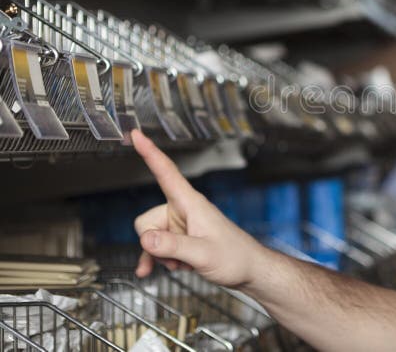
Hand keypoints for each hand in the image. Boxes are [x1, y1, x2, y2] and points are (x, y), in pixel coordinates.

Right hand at [131, 129, 259, 287]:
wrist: (248, 270)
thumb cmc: (235, 257)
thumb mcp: (203, 253)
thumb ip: (173, 246)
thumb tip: (146, 239)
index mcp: (191, 203)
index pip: (166, 172)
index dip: (150, 152)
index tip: (136, 134)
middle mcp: (183, 210)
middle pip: (146, 220)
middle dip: (154, 242)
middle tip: (180, 255)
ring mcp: (180, 226)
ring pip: (149, 237)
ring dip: (160, 254)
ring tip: (184, 262)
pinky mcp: (179, 240)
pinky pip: (154, 247)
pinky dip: (154, 259)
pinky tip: (150, 271)